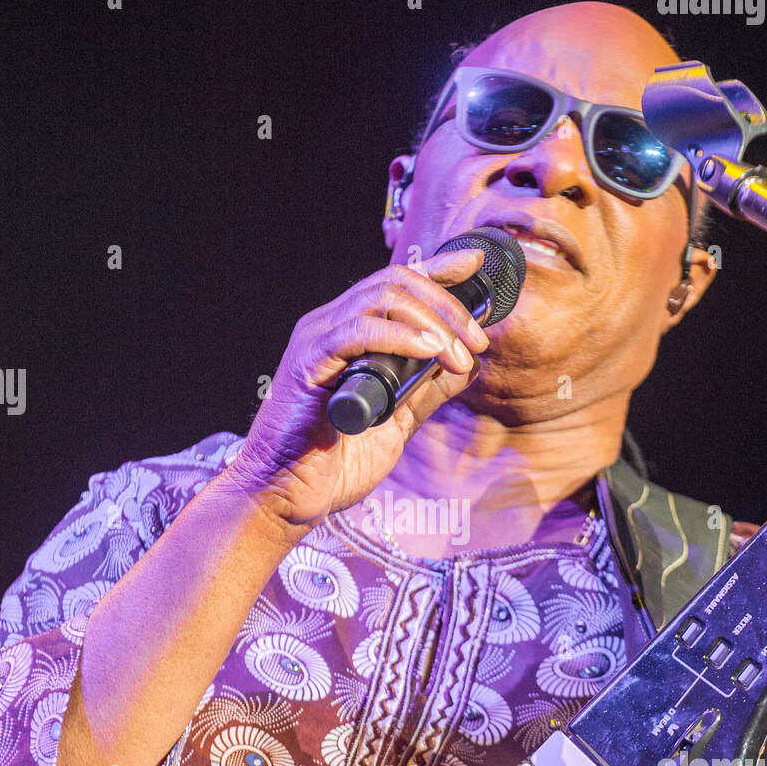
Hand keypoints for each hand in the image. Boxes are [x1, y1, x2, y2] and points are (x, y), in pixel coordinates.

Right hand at [223, 248, 488, 528]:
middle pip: (396, 281)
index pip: (396, 284)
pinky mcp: (308, 363)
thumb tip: (466, 367)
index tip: (478, 266)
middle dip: (448, 304)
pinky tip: (430, 352)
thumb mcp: (395, 423)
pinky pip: (358, 331)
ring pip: (381, 297)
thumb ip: (424, 392)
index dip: (439, 270)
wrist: (287, 499)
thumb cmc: (331, 466)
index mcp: (347, 335)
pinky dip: (400, 337)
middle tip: (479, 341)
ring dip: (433, 322)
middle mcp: (329, 327)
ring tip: (460, 356)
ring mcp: (316, 341)